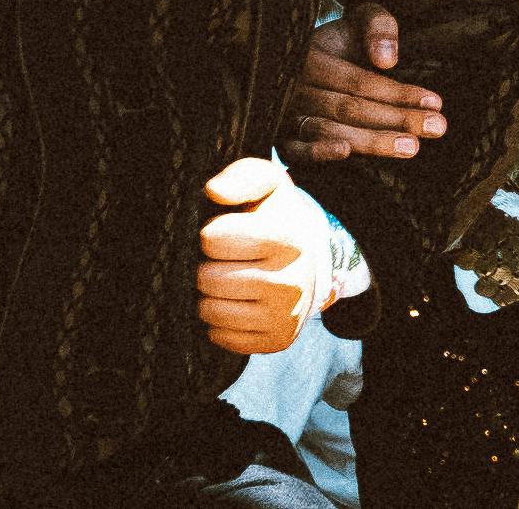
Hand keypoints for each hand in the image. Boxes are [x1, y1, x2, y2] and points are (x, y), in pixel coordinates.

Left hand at [197, 157, 333, 353]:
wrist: (311, 260)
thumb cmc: (276, 218)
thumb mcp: (267, 185)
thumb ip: (241, 177)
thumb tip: (214, 191)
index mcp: (289, 238)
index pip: (212, 238)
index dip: (211, 232)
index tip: (226, 231)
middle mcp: (292, 281)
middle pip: (208, 278)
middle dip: (207, 266)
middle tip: (227, 260)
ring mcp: (286, 315)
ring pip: (210, 311)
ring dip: (210, 295)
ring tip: (231, 280)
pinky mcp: (277, 341)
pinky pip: (220, 337)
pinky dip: (219, 321)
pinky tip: (237, 303)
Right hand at [279, 3, 447, 163]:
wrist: (303, 57)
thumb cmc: (340, 42)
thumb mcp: (361, 21)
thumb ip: (377, 26)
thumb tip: (386, 60)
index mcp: (311, 57)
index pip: (359, 81)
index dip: (397, 92)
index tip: (435, 102)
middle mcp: (295, 88)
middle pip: (349, 108)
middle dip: (396, 119)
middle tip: (437, 127)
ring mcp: (285, 115)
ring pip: (329, 130)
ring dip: (371, 141)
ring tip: (411, 147)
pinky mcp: (281, 140)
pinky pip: (294, 150)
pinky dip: (317, 152)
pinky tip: (345, 153)